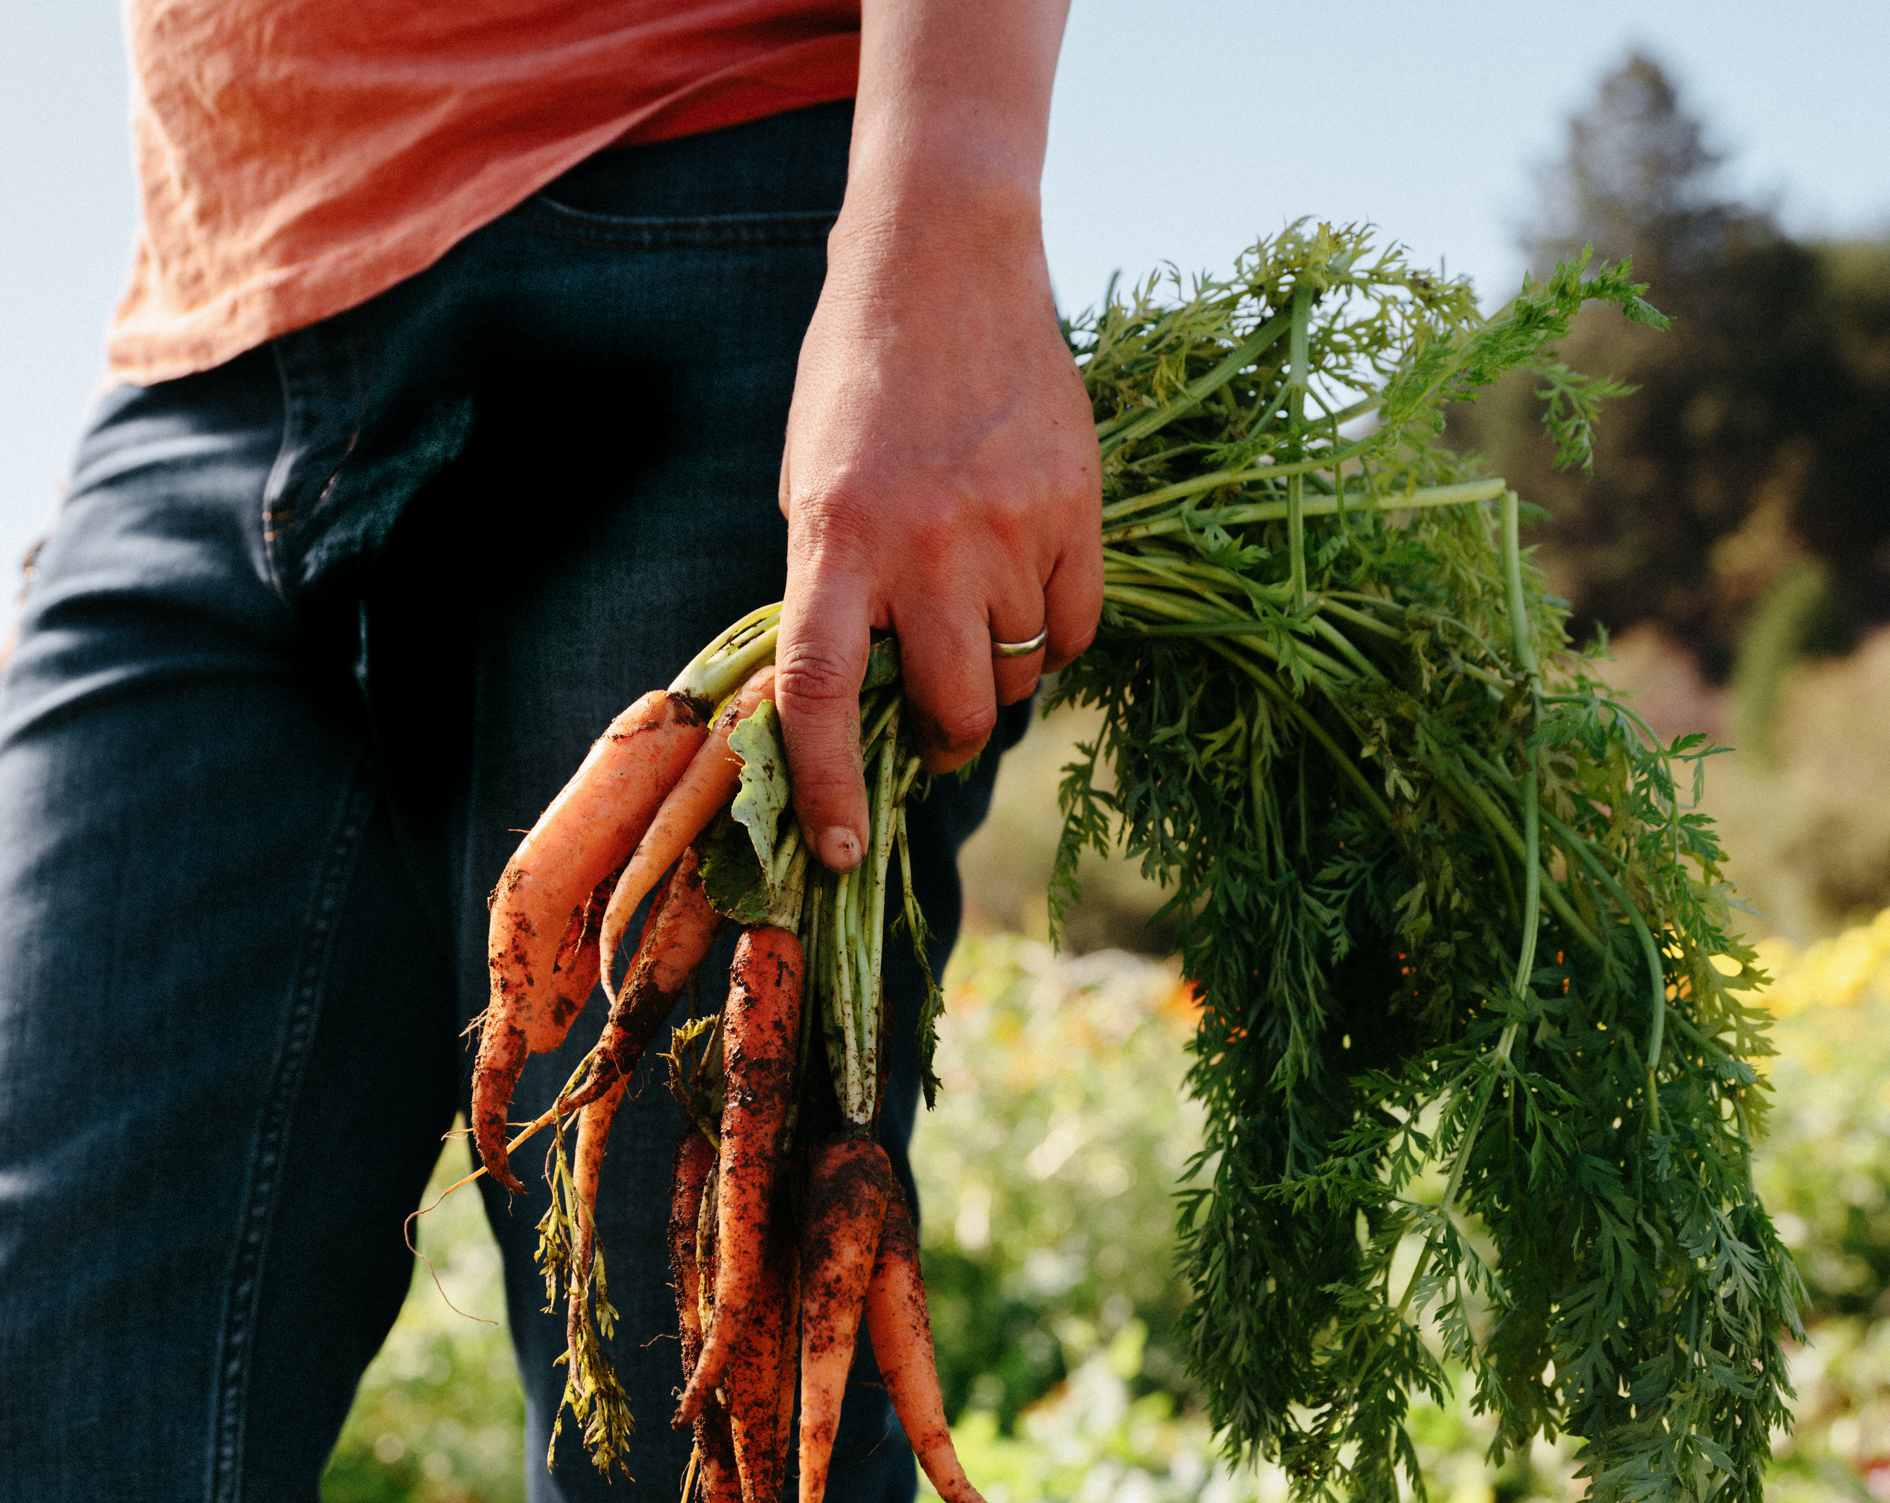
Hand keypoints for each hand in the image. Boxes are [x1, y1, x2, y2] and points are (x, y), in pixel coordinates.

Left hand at [772, 0, 1099, 872]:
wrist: (943, 262)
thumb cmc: (858, 382)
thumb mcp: (812, 486)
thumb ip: (832, 589)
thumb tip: (855, 705)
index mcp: (834, 540)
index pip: (821, 698)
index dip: (828, 791)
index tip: (841, 853)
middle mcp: (924, 544)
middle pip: (952, 708)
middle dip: (943, 742)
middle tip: (934, 734)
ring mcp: (1008, 527)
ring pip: (1021, 674)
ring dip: (999, 678)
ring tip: (979, 627)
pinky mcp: (1076, 506)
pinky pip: (1078, 629)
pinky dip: (1056, 641)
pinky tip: (1031, 600)